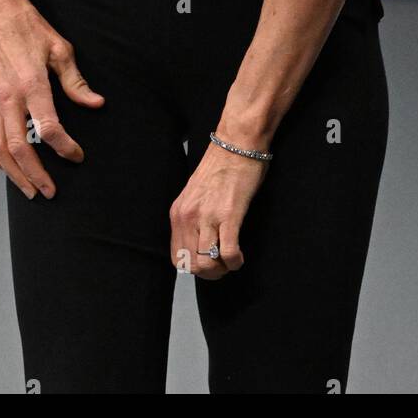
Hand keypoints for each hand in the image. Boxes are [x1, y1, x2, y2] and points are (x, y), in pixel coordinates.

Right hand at [0, 0, 104, 199]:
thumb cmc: (30, 30)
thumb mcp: (60, 49)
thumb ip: (76, 81)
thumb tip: (96, 103)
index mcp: (31, 84)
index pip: (48, 127)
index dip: (65, 147)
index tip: (77, 155)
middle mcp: (10, 98)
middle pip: (19, 147)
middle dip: (36, 174)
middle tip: (51, 191)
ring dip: (14, 174)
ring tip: (30, 190)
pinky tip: (9, 169)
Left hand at [169, 137, 270, 279]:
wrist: (237, 144)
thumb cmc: (221, 168)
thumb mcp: (195, 195)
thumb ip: (192, 218)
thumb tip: (198, 244)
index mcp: (178, 212)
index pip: (177, 257)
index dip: (194, 267)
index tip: (209, 262)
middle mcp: (188, 216)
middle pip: (192, 265)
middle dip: (210, 273)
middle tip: (223, 265)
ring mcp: (207, 216)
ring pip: (207, 263)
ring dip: (222, 269)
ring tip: (232, 260)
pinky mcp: (229, 214)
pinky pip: (227, 253)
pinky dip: (235, 262)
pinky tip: (240, 257)